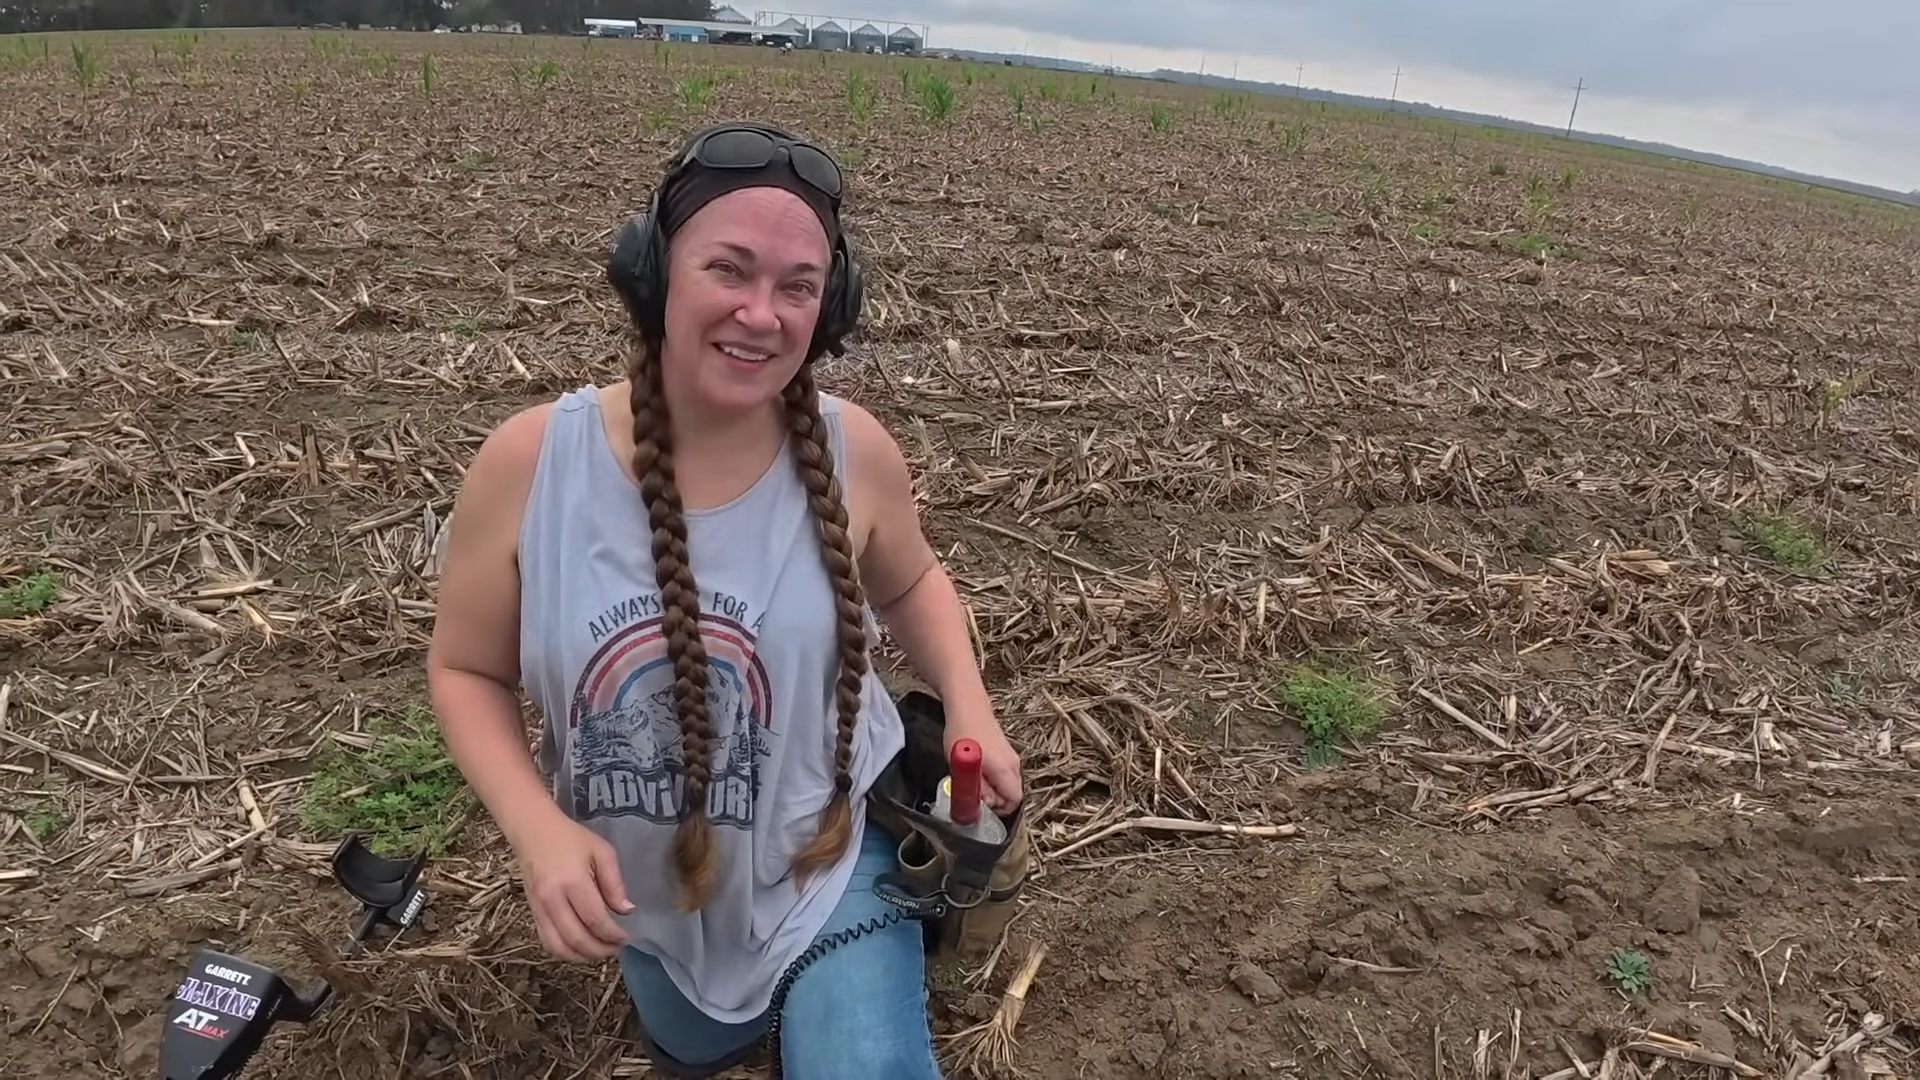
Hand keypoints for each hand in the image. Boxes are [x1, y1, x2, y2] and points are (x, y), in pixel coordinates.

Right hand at [513, 814, 634, 961]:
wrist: (533, 831)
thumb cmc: (571, 838)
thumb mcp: (602, 852)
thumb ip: (614, 884)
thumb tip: (626, 912)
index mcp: (573, 882)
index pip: (595, 920)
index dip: (612, 935)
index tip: (626, 938)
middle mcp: (552, 899)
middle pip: (577, 938)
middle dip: (600, 950)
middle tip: (616, 949)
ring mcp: (538, 908)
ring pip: (559, 946)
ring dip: (582, 956)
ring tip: (600, 952)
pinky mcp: (532, 912)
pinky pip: (546, 941)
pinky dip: (564, 952)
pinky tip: (580, 948)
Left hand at [944, 700, 1022, 812]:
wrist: (968, 706)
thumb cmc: (962, 735)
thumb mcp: (962, 767)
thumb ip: (975, 789)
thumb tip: (984, 806)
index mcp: (1006, 770)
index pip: (1014, 801)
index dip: (999, 809)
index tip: (980, 804)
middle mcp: (1014, 764)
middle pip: (1013, 794)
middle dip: (995, 799)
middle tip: (974, 791)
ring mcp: (1012, 757)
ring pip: (1008, 784)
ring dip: (993, 787)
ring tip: (973, 777)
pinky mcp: (1007, 751)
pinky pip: (1005, 774)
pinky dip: (994, 777)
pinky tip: (977, 767)